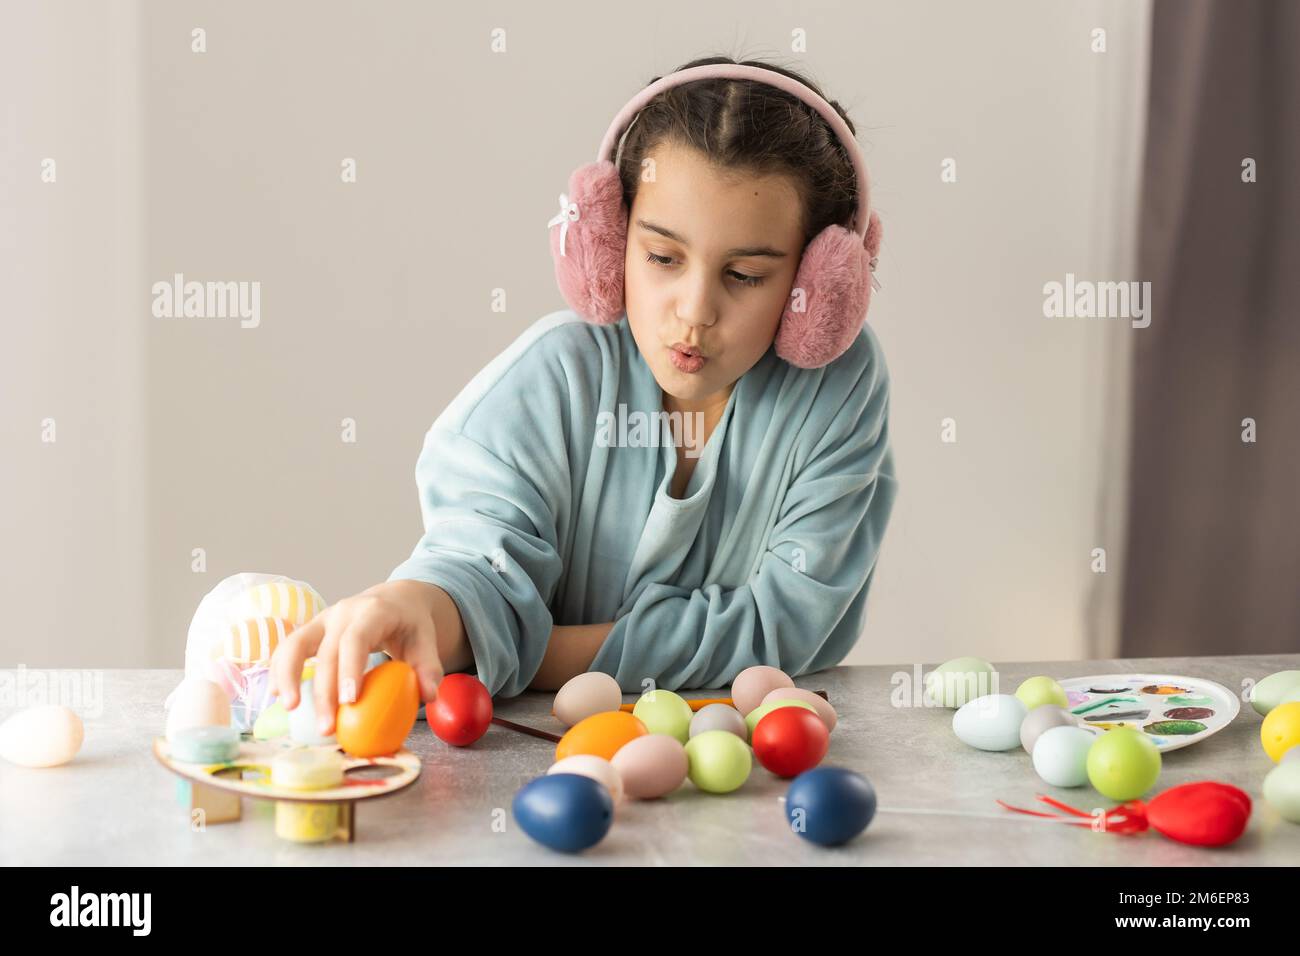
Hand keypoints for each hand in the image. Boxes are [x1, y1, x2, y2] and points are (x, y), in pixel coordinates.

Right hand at [269, 579, 447, 735]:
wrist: (394, 600)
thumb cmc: (409, 624)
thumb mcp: (426, 639)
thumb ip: (429, 667)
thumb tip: (429, 696)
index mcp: (373, 611)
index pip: (357, 639)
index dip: (350, 668)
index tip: (349, 701)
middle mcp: (343, 613)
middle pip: (326, 651)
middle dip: (323, 691)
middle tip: (327, 728)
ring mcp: (323, 620)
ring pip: (295, 644)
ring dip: (287, 677)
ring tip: (289, 710)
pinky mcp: (311, 631)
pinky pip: (288, 649)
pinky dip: (279, 671)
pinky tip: (277, 697)